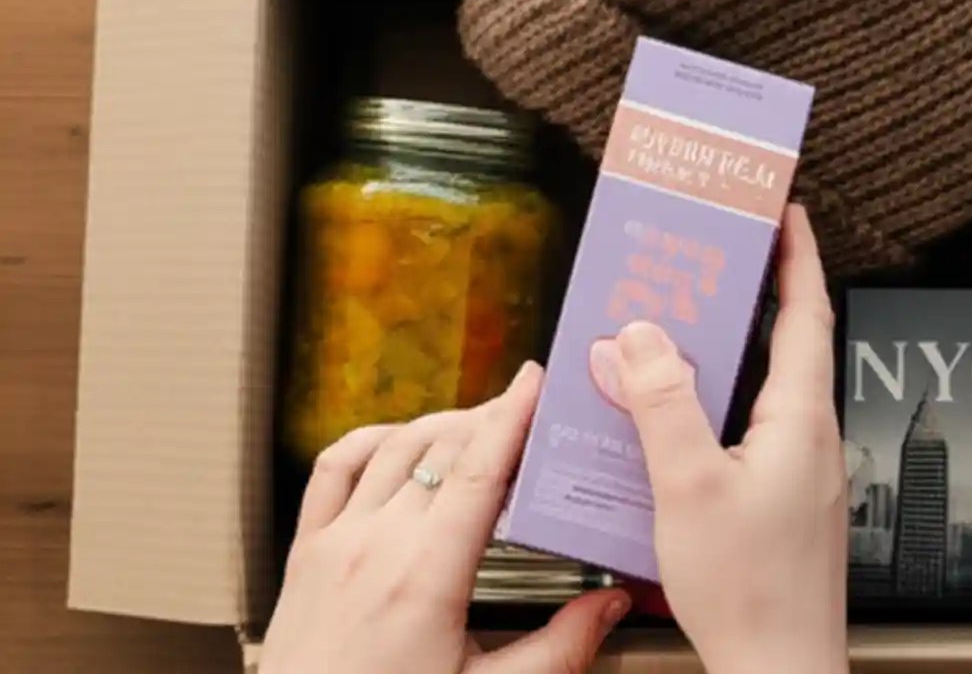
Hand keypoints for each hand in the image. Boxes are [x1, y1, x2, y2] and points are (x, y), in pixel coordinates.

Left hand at [259, 363, 630, 673]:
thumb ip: (557, 649)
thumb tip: (609, 606)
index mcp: (426, 575)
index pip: (480, 468)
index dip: (512, 415)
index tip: (536, 380)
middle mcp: (377, 543)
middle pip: (443, 447)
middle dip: (491, 418)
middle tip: (530, 412)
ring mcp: (335, 541)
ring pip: (395, 447)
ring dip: (442, 424)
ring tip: (479, 426)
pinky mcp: (305, 552)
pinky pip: (334, 468)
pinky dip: (372, 440)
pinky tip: (399, 442)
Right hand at [592, 205, 847, 673]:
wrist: (778, 671)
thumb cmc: (750, 592)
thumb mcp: (689, 486)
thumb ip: (663, 404)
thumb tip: (638, 337)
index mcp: (800, 419)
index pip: (805, 313)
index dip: (796, 255)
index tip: (781, 211)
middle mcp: (808, 437)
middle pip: (780, 344)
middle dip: (744, 298)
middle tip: (703, 263)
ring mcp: (798, 470)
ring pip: (758, 390)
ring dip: (720, 357)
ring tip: (669, 334)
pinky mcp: (779, 500)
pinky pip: (745, 430)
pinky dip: (711, 407)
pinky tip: (667, 424)